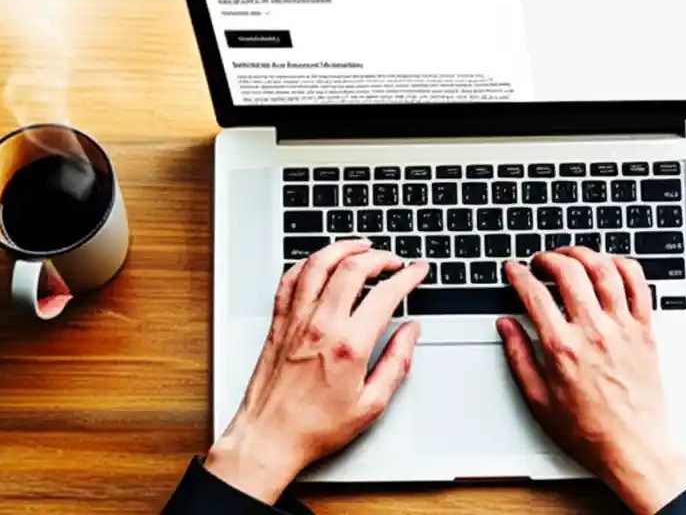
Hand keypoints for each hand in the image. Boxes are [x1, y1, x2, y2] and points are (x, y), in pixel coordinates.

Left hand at [204, 240, 426, 503]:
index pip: (385, 295)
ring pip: (319, 264)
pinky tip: (320, 264)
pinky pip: (290, 279)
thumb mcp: (371, 405)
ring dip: (343, 248)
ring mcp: (296, 320)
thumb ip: (396, 363)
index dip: (407, 277)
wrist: (268, 438)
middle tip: (393, 261)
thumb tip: (411, 333)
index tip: (417, 271)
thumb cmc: (314, 428)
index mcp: (348, 345)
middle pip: (352, 268)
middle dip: (379, 256)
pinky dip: (308, 263)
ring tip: (360, 247)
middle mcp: (320, 325)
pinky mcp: (278, 322)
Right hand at [498, 247, 685, 514]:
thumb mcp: (538, 399)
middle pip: (569, 271)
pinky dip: (623, 266)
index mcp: (562, 347)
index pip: (534, 293)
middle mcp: (593, 331)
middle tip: (540, 261)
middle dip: (548, 257)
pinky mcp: (645, 331)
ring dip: (584, 254)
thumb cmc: (588, 430)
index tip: (513, 269)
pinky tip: (610, 265)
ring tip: (571, 256)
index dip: (518, 274)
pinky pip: (638, 285)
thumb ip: (518, 356)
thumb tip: (506, 326)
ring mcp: (622, 328)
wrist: (633, 448)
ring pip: (604, 269)